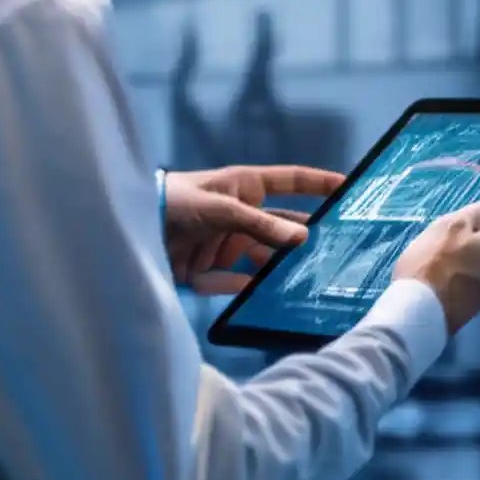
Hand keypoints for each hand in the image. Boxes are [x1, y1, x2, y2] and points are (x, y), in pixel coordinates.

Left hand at [165, 165, 343, 294]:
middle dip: (307, 238)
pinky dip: (250, 289)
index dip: (319, 183)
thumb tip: (303, 238)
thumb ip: (260, 224)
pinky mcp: (205, 271)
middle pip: (281, 227)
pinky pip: (235, 283)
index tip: (352, 188)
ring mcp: (222, 244)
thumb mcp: (219, 208)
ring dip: (280, 269)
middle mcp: (237, 215)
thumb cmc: (172, 202)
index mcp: (242, 187)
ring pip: (262, 258)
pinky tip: (271, 298)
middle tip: (341, 249)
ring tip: (312, 281)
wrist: (127, 229)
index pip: (290, 181)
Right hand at [394, 200, 479, 333]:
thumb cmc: (433, 263)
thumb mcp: (450, 226)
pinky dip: (460, 283)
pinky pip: (470, 287)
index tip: (464, 225)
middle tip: (446, 246)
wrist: (418, 312)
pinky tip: (440, 286)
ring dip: (468, 264)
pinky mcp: (474, 311)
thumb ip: (477, 213)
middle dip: (477, 244)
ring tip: (440, 268)